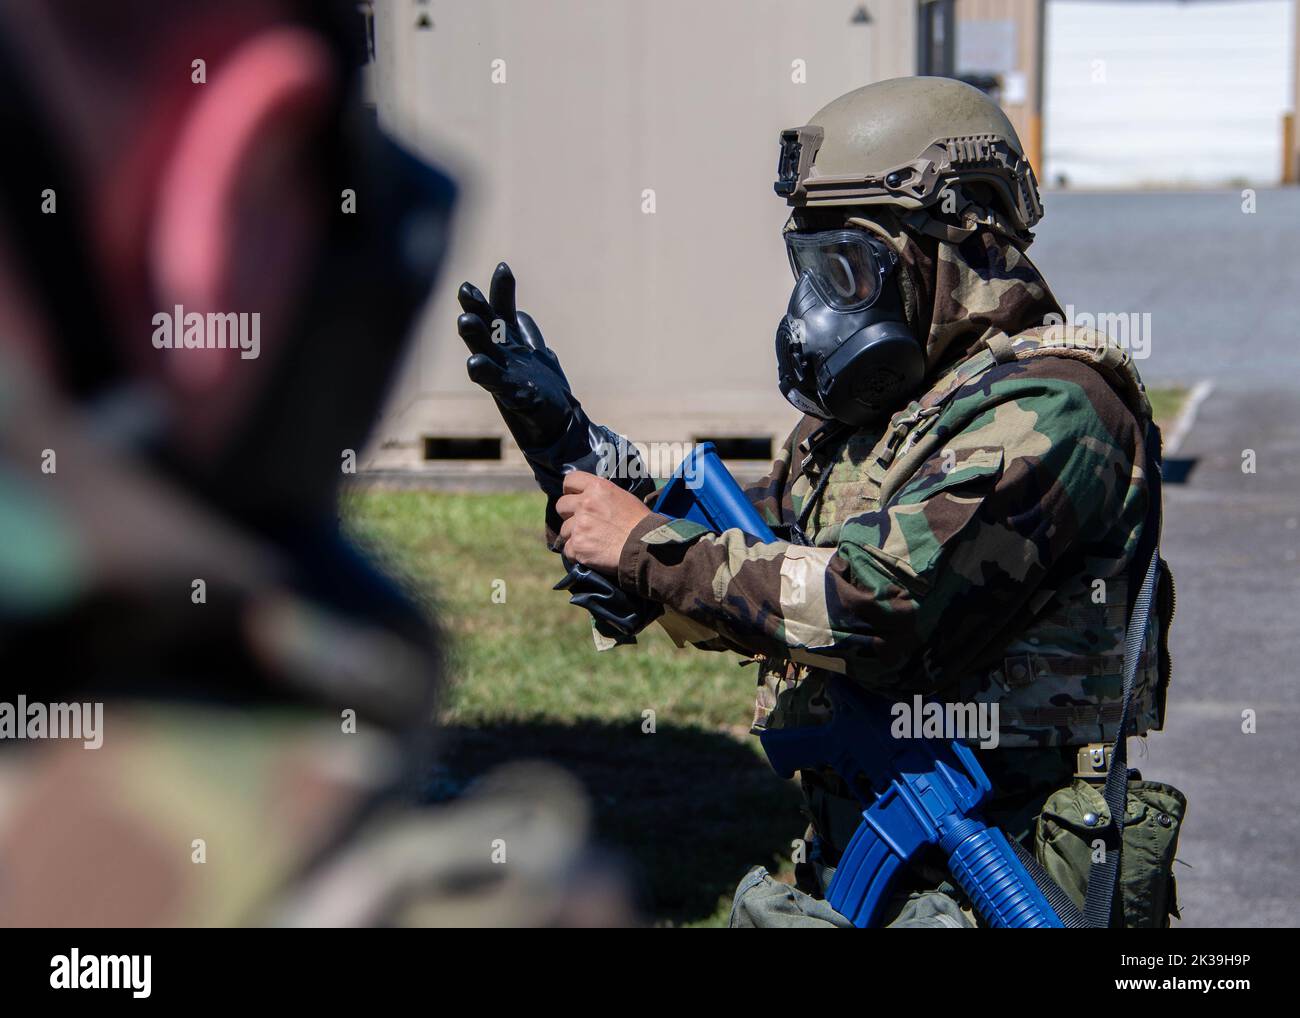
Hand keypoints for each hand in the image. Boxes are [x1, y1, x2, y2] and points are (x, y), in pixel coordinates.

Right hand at [456, 262, 578, 452]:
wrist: (558, 426)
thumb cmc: (542, 392)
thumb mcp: (537, 357)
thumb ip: (527, 336)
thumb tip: (522, 314)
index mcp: (512, 345)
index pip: (503, 313)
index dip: (502, 292)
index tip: (504, 267)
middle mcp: (504, 357)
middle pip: (488, 328)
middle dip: (478, 309)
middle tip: (466, 289)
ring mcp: (506, 376)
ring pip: (487, 352)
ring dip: (476, 337)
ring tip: (465, 321)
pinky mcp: (513, 397)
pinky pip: (496, 383)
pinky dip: (485, 372)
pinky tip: (474, 362)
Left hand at [555, 471, 652, 574]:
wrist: (645, 547)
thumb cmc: (640, 523)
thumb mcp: (623, 497)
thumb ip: (602, 496)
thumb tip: (592, 499)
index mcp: (597, 488)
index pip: (570, 480)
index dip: (570, 490)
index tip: (574, 498)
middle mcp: (584, 504)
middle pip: (561, 505)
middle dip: (569, 514)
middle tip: (583, 523)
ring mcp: (579, 526)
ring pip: (564, 530)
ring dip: (574, 536)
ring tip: (592, 541)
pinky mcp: (578, 546)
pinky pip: (567, 550)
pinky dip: (577, 553)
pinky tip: (590, 554)